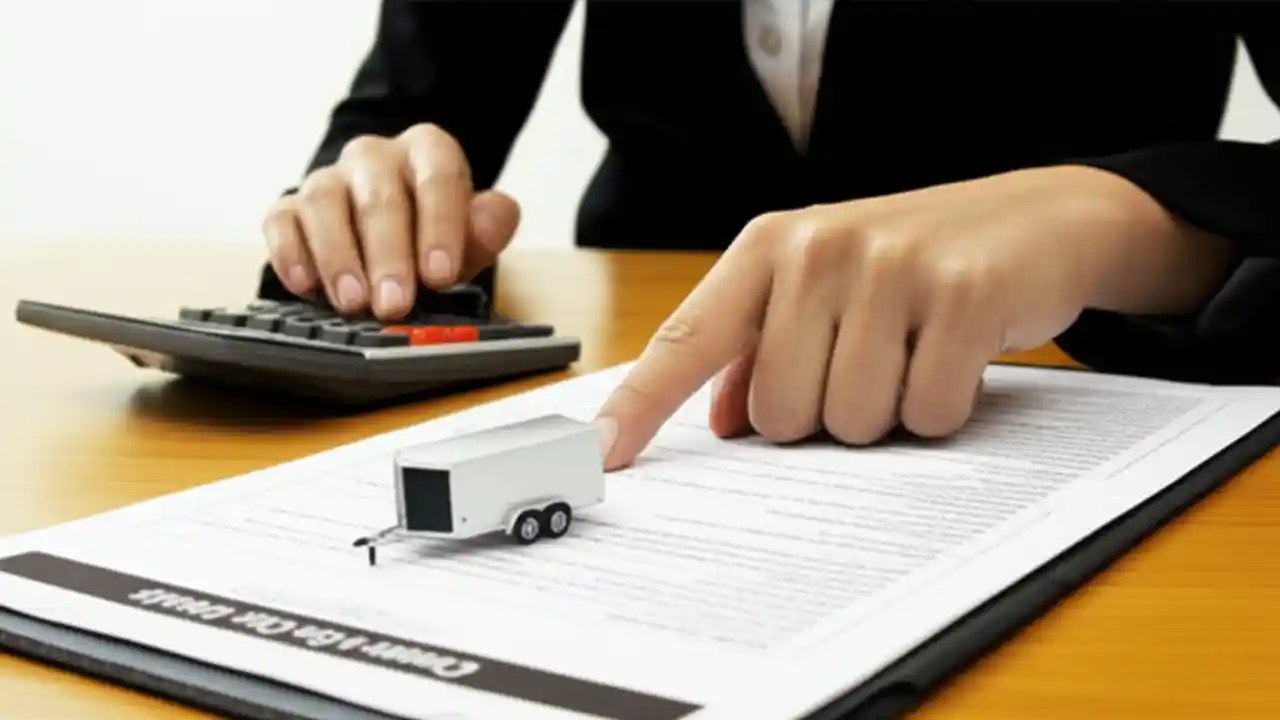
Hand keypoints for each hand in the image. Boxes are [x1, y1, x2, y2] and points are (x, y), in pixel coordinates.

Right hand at [262, 124, 519, 318]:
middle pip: (379, 197)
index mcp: (427, 152)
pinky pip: (282, 222)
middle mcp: (374, 157)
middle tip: (394, 304)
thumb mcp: (469, 237)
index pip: (438, 177)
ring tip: (353, 303)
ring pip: (325, 203)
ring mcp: (328, 180)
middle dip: (388, 256)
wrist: (383, 237)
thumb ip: (486, 228)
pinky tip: (305, 285)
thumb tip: (498, 214)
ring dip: (339, 258)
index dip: (440, 227)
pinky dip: (292, 254)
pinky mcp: (289, 208)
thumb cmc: (431, 238)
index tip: (439, 275)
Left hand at [594, 166, 1233, 468]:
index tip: (602, 454)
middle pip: (781, 414)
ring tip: (914, 352)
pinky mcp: (960, 294)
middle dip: (827, 413)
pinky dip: (946, 407)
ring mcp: (888, 266)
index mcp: (768, 248)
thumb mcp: (823, 289)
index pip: (687, 338)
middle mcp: (816, 249)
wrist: (1036, 217)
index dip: (640, 404)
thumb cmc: (913, 262)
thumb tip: (720, 422)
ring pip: (852, 421)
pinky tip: (957, 355)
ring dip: (889, 411)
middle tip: (871, 360)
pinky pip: (927, 413)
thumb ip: (762, 350)